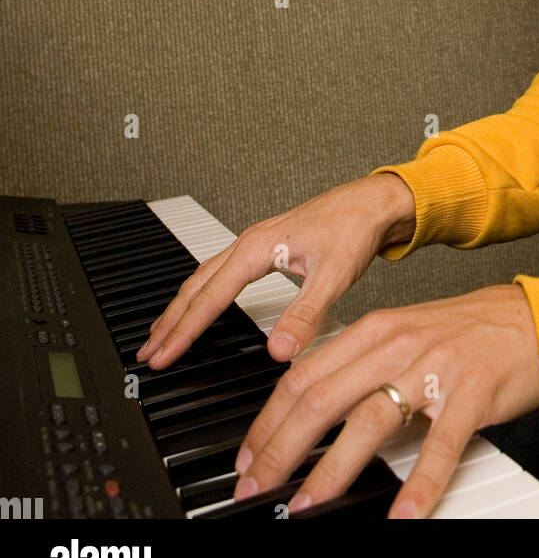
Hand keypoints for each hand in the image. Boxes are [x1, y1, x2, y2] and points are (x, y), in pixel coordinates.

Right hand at [136, 173, 414, 367]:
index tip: (163, 355)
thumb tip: (279, 348)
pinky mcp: (264, 247)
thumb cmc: (353, 229)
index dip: (184, 330)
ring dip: (180, 307)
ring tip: (161, 335)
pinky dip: (200, 293)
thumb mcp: (333, 276)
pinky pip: (218, 272)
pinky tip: (199, 306)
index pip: (209, 297)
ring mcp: (254, 243)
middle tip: (148, 353)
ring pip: (204, 278)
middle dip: (169, 321)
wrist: (371, 202)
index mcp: (256, 248)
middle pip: (196, 286)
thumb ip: (305, 314)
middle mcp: (249, 243)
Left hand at [232, 284, 538, 518]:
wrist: (532, 320)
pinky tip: (402, 513)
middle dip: (283, 447)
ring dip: (333, 469)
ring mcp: (435, 368)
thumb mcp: (404, 334)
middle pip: (324, 397)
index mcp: (376, 329)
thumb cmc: (468, 332)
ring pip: (371, 420)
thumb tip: (309, 402)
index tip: (249, 455)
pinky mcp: (473, 393)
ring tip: (307, 504)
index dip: (269, 419)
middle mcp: (399, 345)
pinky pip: (441, 445)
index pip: (305, 375)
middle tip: (259, 486)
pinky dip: (419, 482)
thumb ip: (359, 361)